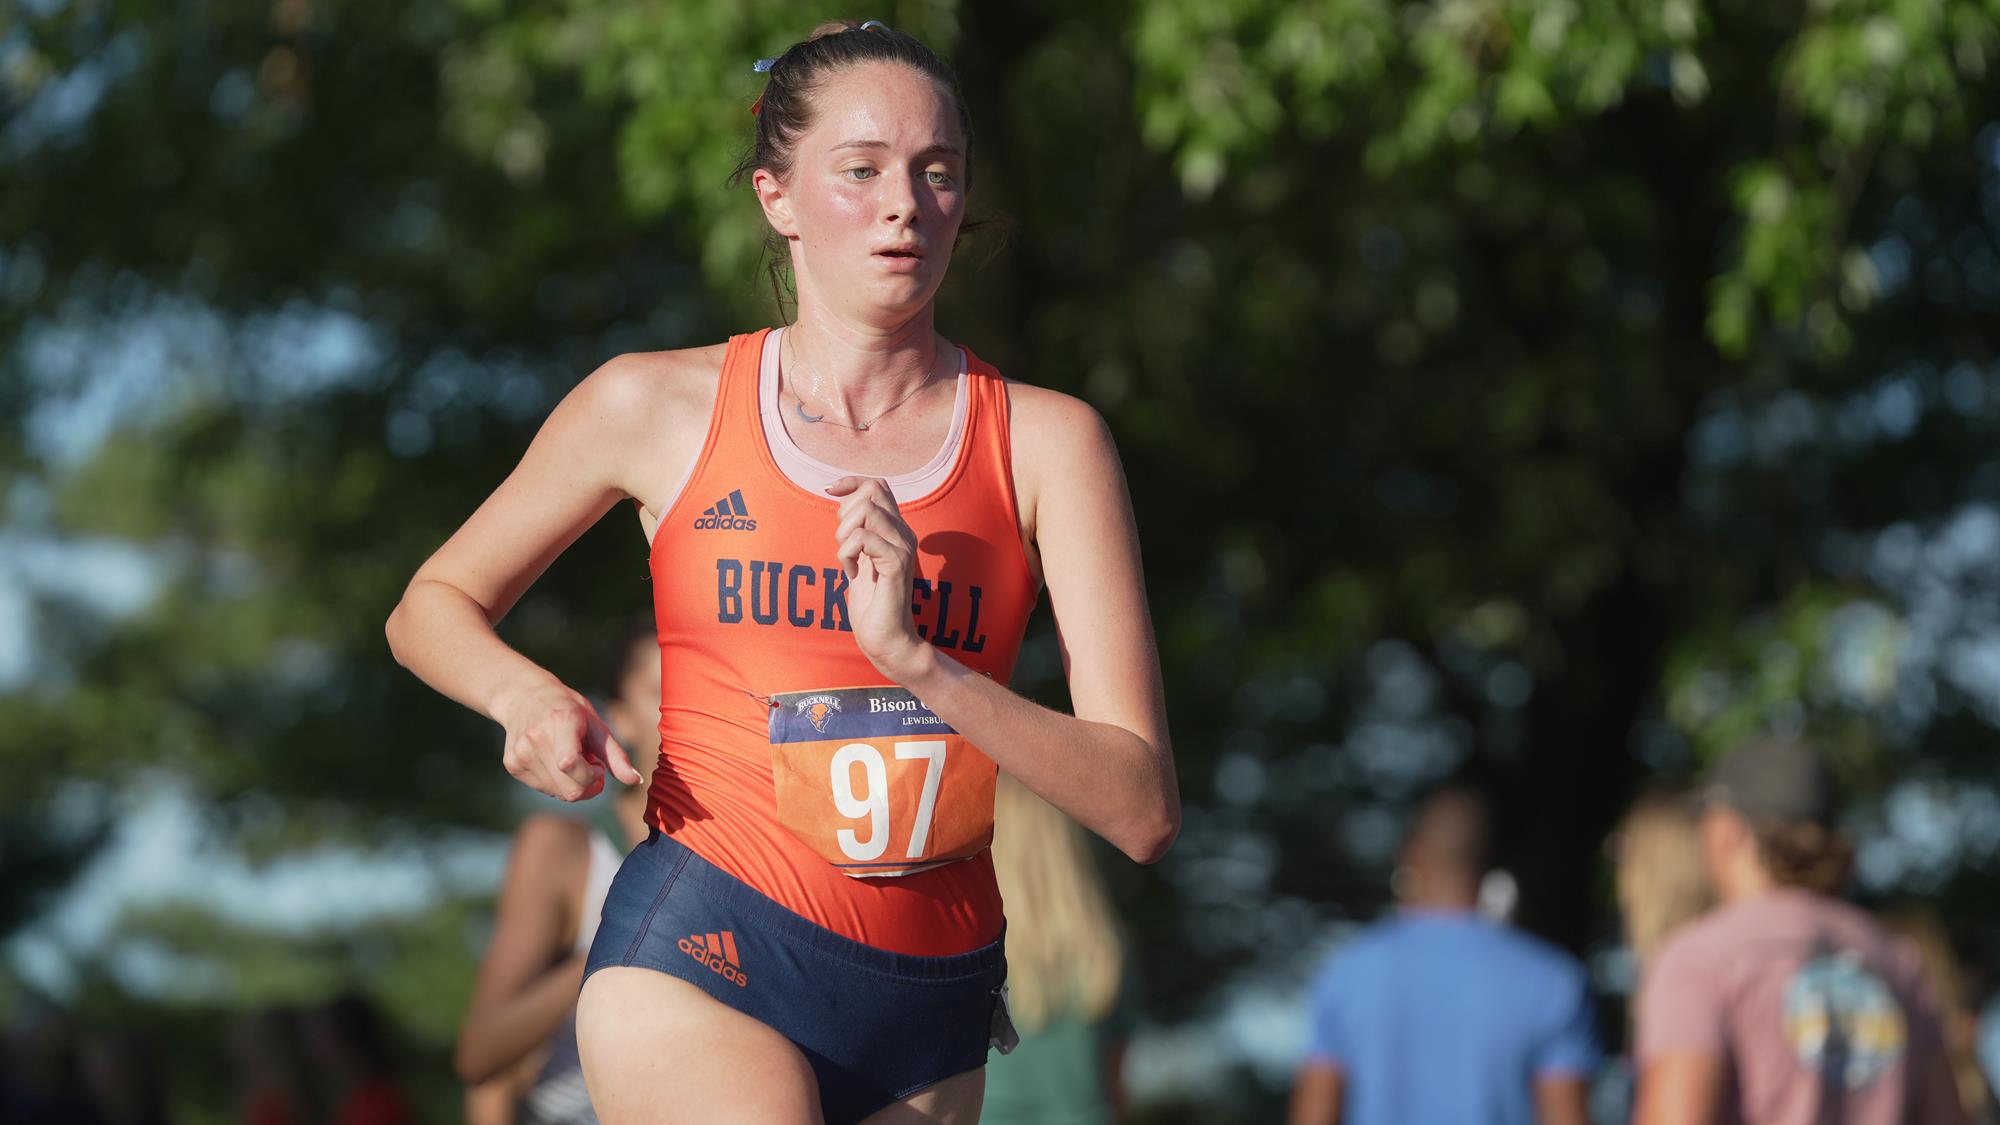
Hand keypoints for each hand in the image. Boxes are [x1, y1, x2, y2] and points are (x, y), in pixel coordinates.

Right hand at [492, 680, 640, 800]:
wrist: (523, 697)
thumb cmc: (568, 710)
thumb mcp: (595, 724)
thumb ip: (615, 755)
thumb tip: (636, 781)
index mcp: (560, 722)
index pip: (571, 765)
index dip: (591, 776)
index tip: (598, 767)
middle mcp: (536, 739)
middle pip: (569, 791)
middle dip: (587, 785)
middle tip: (589, 765)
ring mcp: (520, 753)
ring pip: (557, 793)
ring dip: (571, 783)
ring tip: (569, 758)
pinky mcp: (512, 765)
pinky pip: (544, 789)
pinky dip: (556, 782)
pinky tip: (554, 760)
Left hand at [827, 476, 930, 683]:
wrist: (887, 639)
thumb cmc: (871, 603)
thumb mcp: (859, 559)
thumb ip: (856, 532)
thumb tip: (840, 500)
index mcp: (895, 530)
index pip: (878, 485)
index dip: (851, 482)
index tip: (830, 493)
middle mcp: (903, 533)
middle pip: (873, 491)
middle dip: (845, 513)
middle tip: (844, 545)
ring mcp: (903, 547)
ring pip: (866, 511)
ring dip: (844, 536)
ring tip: (849, 561)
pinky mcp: (897, 564)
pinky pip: (863, 539)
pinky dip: (847, 554)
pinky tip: (852, 573)